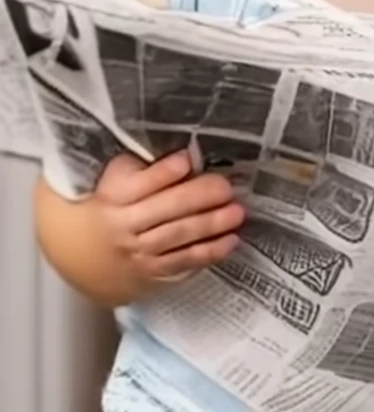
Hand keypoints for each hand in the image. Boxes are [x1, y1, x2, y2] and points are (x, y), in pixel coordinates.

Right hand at [92, 150, 245, 283]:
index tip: (186, 159)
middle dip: (198, 197)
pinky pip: (181, 262)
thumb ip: (145, 168)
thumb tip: (189, 156)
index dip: (163, 172)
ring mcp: (136, 252)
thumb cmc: (108, 203)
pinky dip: (207, 253)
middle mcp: (123, 225)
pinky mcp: (148, 272)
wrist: (79, 251)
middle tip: (226, 188)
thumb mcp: (116, 178)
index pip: (138, 183)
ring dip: (209, 225)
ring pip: (176, 236)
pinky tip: (230, 241)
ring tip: (237, 213)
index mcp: (114, 194)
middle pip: (164, 209)